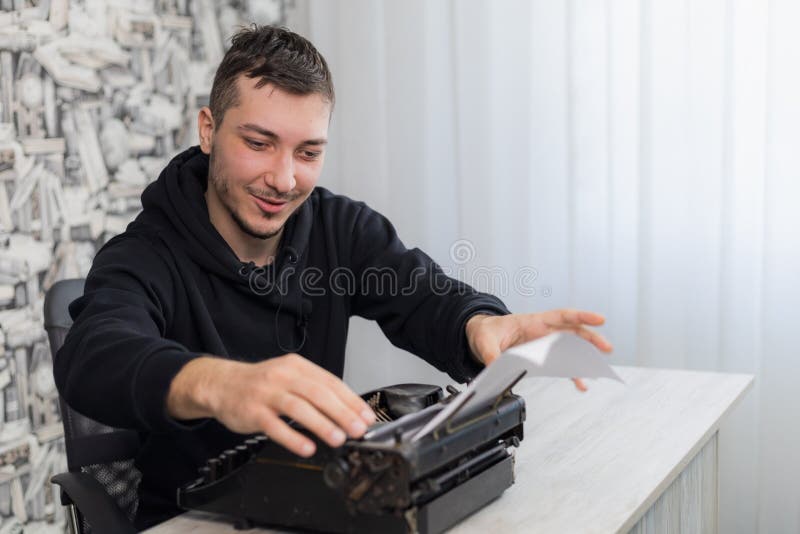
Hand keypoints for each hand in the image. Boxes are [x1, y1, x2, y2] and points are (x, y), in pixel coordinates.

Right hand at [167, 354, 374, 456]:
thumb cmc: (261, 384)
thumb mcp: (289, 377)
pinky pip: (275, 426)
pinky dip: (293, 437)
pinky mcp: (252, 411)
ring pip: (299, 408)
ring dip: (322, 424)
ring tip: (338, 438)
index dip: (351, 400)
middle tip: (358, 429)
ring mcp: (267, 393)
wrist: (222, 384)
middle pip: (318, 393)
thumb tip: (347, 410)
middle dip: (342, 413)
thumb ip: (315, 390)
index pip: (330, 382)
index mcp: (297, 367)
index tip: (366, 416)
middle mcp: (283, 377)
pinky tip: (307, 447)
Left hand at [465, 309, 612, 390]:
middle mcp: (542, 332)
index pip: (561, 316)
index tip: (599, 319)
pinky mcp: (541, 357)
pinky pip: (560, 364)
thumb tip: (496, 367)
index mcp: (532, 322)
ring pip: (570, 348)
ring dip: (585, 358)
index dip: (581, 316)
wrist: (481, 336)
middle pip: (572, 332)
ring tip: (598, 370)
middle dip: (591, 339)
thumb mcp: (485, 341)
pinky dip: (571, 373)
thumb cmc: (485, 331)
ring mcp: (543, 344)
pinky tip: (580, 383)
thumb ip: (492, 354)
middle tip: (606, 348)